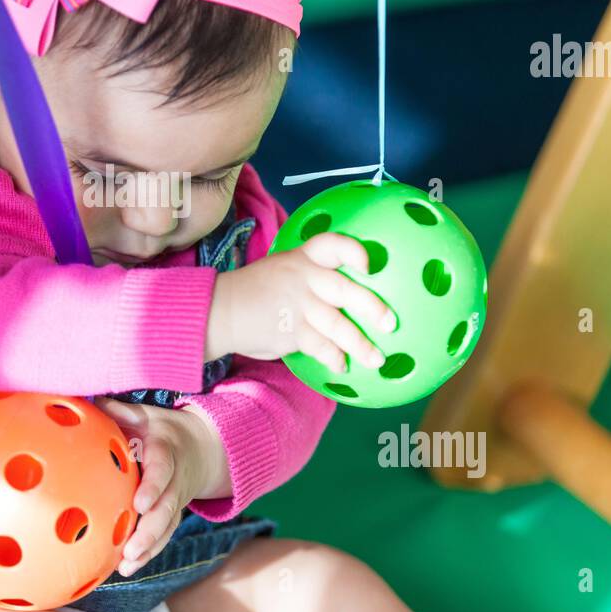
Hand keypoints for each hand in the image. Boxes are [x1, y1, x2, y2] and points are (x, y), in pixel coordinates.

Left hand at [95, 398, 228, 576]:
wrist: (199, 447)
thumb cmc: (161, 430)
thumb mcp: (147, 414)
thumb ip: (123, 412)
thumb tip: (94, 402)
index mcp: (166, 452)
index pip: (161, 471)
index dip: (152, 488)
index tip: (138, 504)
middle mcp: (174, 481)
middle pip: (166, 509)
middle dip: (150, 531)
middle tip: (131, 550)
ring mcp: (175, 501)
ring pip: (166, 527)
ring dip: (149, 548)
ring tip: (127, 565)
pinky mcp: (171, 516)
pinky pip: (163, 536)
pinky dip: (148, 553)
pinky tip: (127, 568)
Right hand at [205, 232, 396, 374]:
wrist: (219, 309)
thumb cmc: (256, 292)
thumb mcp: (283, 270)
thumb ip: (311, 277)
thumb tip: (347, 297)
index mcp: (302, 258)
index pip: (331, 244)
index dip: (353, 251)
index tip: (369, 265)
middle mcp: (303, 278)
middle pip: (344, 289)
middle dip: (371, 306)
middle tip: (391, 323)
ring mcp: (297, 305)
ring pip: (336, 324)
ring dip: (359, 344)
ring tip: (377, 359)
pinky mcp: (290, 331)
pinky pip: (319, 346)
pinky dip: (333, 358)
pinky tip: (342, 366)